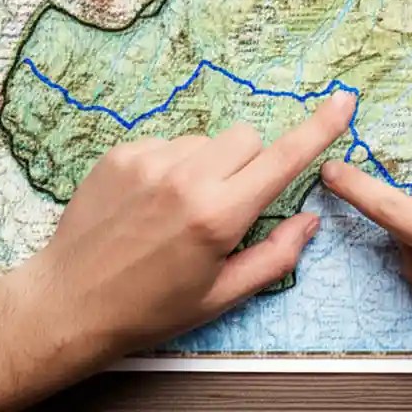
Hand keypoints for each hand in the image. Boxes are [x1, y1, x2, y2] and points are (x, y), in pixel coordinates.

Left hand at [12, 91, 355, 370]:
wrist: (68, 303)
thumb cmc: (150, 309)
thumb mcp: (222, 296)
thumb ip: (276, 256)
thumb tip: (310, 220)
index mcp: (218, 216)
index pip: (282, 159)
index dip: (319, 129)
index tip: (343, 102)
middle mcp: (187, 178)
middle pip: (247, 139)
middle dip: (251, 164)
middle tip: (229, 206)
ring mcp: (150, 160)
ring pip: (208, 140)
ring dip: (209, 165)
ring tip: (179, 210)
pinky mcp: (121, 153)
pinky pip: (169, 143)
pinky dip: (172, 166)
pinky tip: (150, 203)